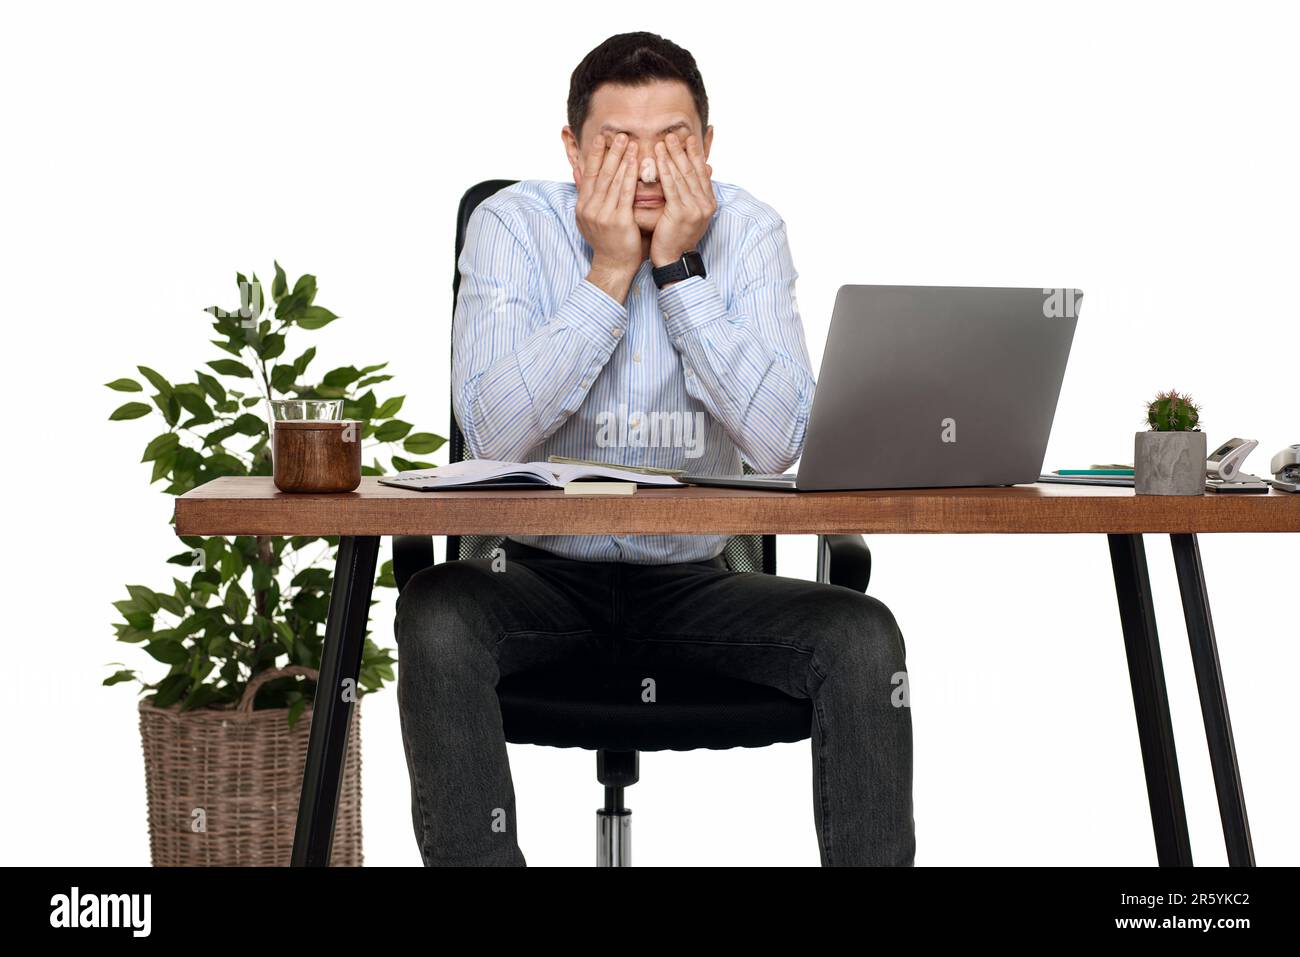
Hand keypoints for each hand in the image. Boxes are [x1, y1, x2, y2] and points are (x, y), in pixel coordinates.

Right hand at [574, 132, 641, 277]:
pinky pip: (625, 193)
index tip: (601, 137)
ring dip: (621, 159)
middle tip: (619, 134)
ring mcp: (602, 215)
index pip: (589, 175)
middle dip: (610, 152)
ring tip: (630, 142)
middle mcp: (589, 208)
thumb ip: (588, 195)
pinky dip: (629, 176)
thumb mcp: (592, 217)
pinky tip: (635, 162)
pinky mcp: (617, 221)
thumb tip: (579, 172)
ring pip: (612, 181)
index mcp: (583, 206)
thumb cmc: (608, 241)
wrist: (613, 265)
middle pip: (601, 174)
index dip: (595, 155)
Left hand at [649, 132, 714, 267]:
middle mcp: (705, 204)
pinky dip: (665, 170)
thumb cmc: (676, 236)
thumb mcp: (689, 213)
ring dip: (673, 156)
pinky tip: (658, 158)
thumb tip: (702, 172)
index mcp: (709, 203)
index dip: (696, 154)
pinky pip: (672, 187)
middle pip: (693, 171)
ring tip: (664, 141)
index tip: (689, 139)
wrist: (673, 260)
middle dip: (683, 151)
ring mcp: (695, 209)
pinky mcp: (682, 213)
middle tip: (674, 134)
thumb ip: (693, 193)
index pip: (702, 173)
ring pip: (682, 176)